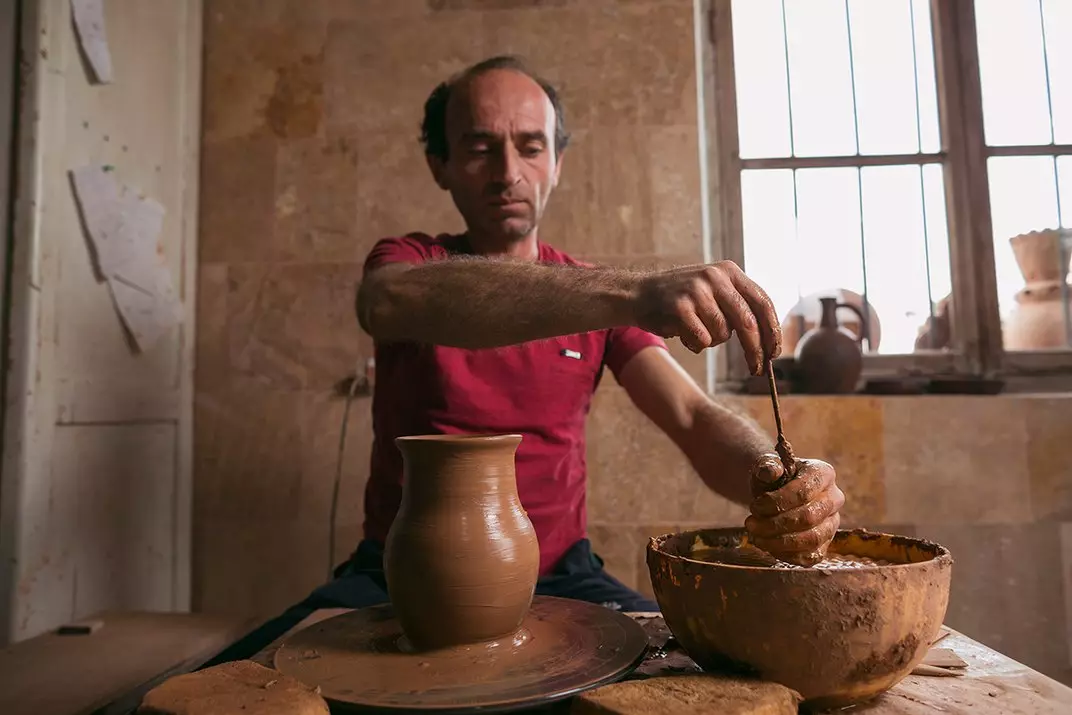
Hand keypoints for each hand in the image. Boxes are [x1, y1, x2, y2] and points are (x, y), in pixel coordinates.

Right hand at [634, 261, 780, 373]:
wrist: (638, 294)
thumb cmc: (681, 298)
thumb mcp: (713, 288)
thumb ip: (738, 303)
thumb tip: (768, 337)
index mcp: (729, 272)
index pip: (763, 302)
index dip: (773, 330)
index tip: (775, 352)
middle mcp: (715, 278)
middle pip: (748, 323)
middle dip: (755, 350)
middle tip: (757, 369)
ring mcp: (697, 292)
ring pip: (722, 334)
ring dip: (712, 341)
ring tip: (696, 330)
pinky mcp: (680, 309)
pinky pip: (702, 341)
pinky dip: (696, 344)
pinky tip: (683, 333)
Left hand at [744, 454, 843, 565]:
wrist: (774, 494)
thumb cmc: (772, 479)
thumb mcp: (766, 467)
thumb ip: (768, 466)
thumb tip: (770, 471)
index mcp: (823, 473)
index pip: (804, 492)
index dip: (777, 502)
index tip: (754, 507)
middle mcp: (834, 499)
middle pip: (809, 517)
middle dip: (775, 524)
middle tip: (750, 524)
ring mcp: (832, 523)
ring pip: (812, 539)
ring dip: (779, 542)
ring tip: (756, 537)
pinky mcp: (825, 544)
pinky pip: (810, 556)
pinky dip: (786, 555)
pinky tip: (767, 546)